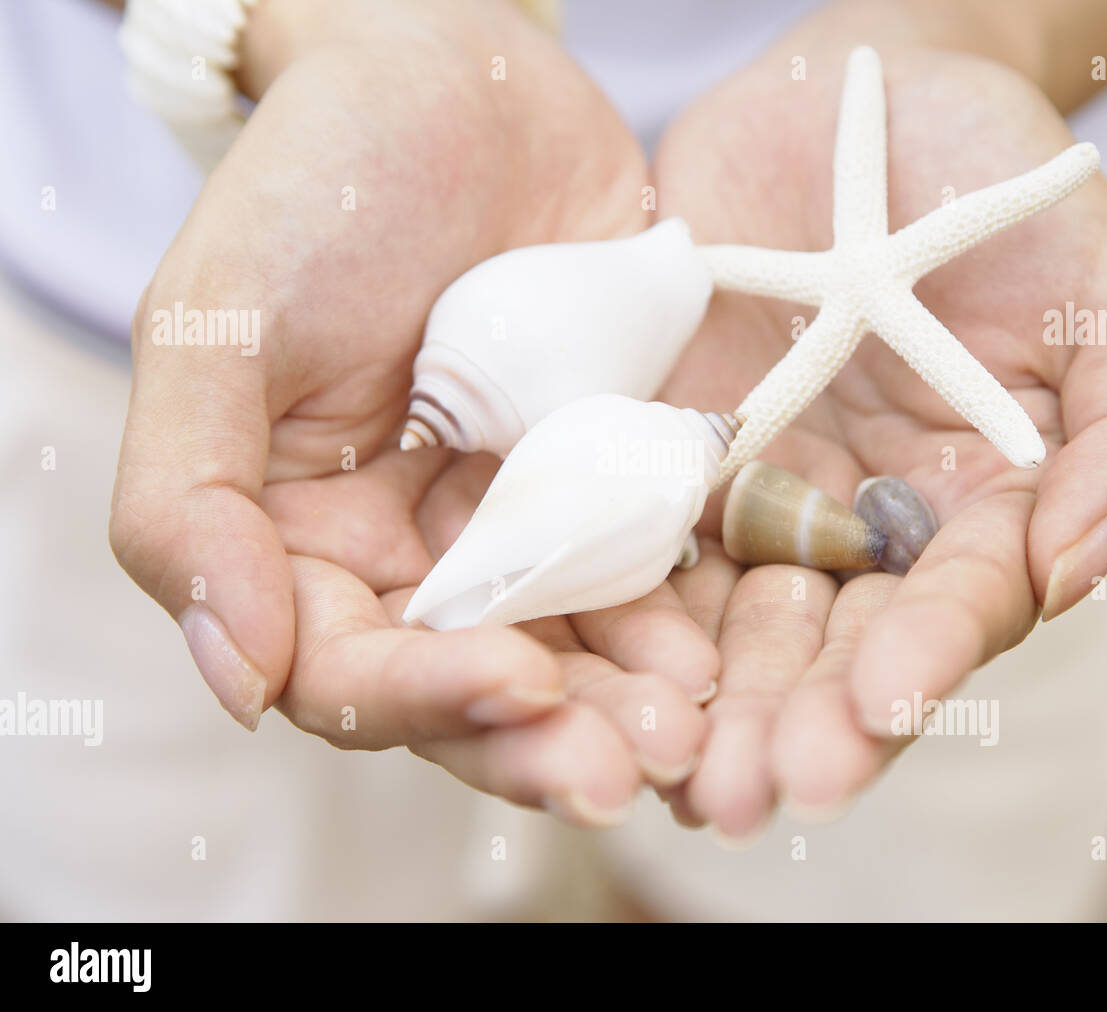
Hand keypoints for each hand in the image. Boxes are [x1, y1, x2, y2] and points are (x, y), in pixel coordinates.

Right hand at [109, 0, 712, 824]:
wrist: (455, 81)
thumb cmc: (318, 186)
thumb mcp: (217, 327)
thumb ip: (190, 503)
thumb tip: (238, 679)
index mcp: (308, 543)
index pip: (352, 671)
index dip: (426, 698)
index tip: (514, 684)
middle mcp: (416, 558)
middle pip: (474, 693)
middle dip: (546, 740)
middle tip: (630, 770)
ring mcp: (520, 527)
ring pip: (572, 655)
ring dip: (627, 706)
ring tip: (694, 734)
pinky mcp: (608, 483)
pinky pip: (647, 574)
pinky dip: (683, 621)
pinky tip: (727, 653)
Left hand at [649, 41, 1106, 836]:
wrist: (859, 104)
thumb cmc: (1004, 189)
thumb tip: (1075, 570)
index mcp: (972, 514)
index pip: (951, 612)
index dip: (921, 663)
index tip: (876, 711)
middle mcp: (862, 532)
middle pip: (827, 649)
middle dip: (789, 723)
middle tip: (743, 798)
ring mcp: (757, 499)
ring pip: (722, 622)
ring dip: (693, 701)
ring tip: (657, 772)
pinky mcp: (665, 456)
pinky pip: (634, 537)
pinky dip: (610, 603)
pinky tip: (579, 664)